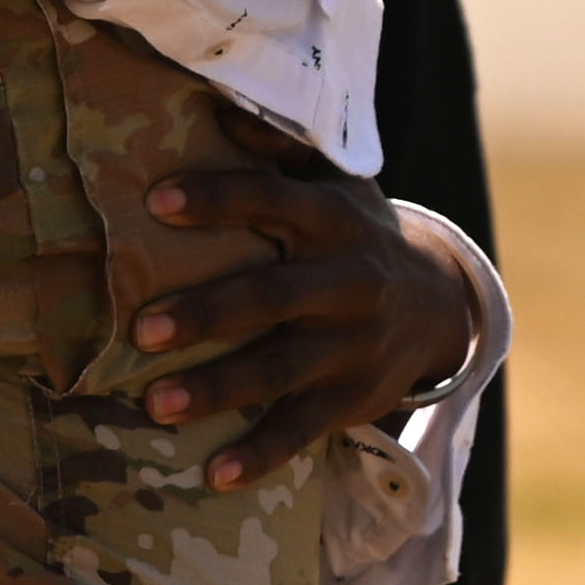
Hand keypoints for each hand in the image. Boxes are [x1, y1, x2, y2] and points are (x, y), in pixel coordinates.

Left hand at [130, 157, 482, 491]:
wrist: (442, 305)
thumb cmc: (355, 234)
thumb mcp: (334, 182)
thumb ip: (278, 150)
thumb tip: (216, 108)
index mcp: (333, 220)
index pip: (274, 202)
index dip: (219, 199)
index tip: (157, 201)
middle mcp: (346, 282)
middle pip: (272, 296)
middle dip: (208, 314)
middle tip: (142, 330)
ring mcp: (351, 345)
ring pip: (280, 369)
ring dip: (218, 389)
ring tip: (155, 407)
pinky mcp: (353, 397)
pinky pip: (304, 429)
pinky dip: (261, 455)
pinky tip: (214, 476)